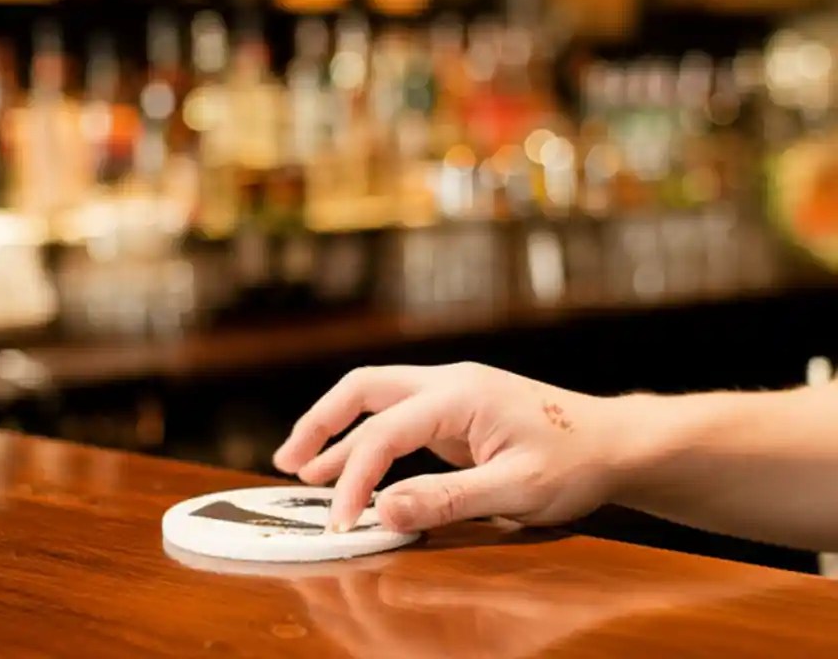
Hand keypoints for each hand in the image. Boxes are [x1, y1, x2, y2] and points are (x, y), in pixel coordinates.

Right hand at [273, 363, 624, 533]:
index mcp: (459, 395)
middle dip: (320, 423)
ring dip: (338, 430)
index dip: (353, 478)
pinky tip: (352, 470)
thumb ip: (447, 499)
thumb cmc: (576, 461)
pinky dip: (368, 441)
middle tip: (288, 462)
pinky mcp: (456, 413)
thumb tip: (383, 512)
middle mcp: (448, 384)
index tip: (339, 521)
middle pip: (363, 389)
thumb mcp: (516, 489)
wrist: (618, 442)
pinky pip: (398, 420)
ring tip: (300, 467)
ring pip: (376, 400)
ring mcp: (451, 395)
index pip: (384, 433)